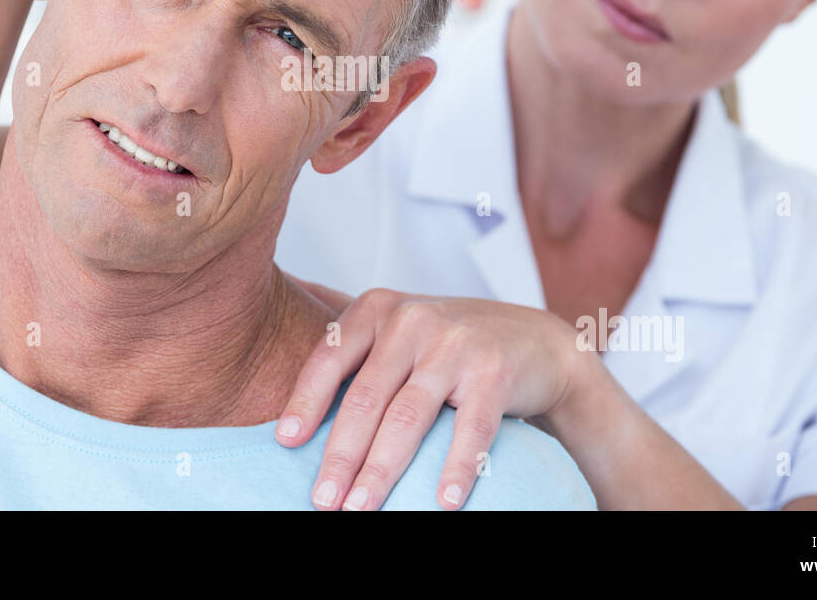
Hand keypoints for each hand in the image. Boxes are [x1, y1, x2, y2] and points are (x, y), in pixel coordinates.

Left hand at [274, 288, 582, 509]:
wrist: (533, 341)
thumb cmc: (449, 344)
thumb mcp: (396, 330)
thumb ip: (349, 348)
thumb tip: (283, 371)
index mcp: (379, 309)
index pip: (330, 358)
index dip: (305, 401)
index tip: (285, 441)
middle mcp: (413, 320)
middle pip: (366, 398)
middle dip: (340, 456)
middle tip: (321, 500)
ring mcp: (456, 344)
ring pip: (408, 417)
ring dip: (382, 470)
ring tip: (359, 507)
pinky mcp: (495, 373)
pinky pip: (470, 429)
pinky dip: (455, 469)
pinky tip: (442, 501)